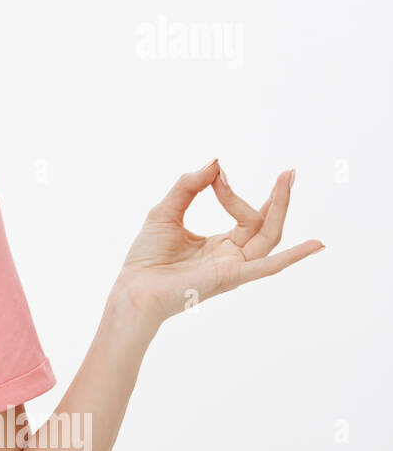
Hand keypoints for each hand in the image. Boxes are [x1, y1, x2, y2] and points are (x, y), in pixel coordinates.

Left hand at [113, 159, 324, 326]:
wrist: (134, 287)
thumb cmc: (147, 257)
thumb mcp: (166, 211)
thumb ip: (189, 186)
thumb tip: (215, 162)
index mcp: (220, 244)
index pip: (242, 214)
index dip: (231, 191)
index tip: (216, 174)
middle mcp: (233, 256)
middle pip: (264, 224)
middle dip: (278, 198)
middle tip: (289, 171)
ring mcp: (235, 267)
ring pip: (268, 236)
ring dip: (279, 207)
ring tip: (287, 180)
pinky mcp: (231, 277)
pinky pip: (268, 267)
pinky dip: (293, 257)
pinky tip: (316, 244)